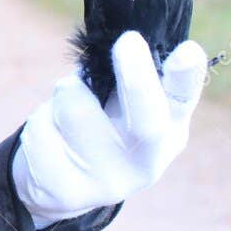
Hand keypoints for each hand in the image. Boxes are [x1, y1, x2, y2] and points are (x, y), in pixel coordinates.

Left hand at [11, 32, 206, 227]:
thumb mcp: (123, 107)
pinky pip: (42, 127)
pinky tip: (52, 139)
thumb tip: (122, 43)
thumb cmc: (100, 128)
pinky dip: (42, 121)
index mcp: (168, 128)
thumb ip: (126, 81)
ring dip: (67, 92)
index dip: (188, 77)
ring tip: (68, 113)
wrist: (61, 187)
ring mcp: (108, 179)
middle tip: (128, 41)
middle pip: (146, 117)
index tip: (188, 50)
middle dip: (137, 77)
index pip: (183, 101)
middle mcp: (147, 160)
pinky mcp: (68, 188)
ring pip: (75, 103)